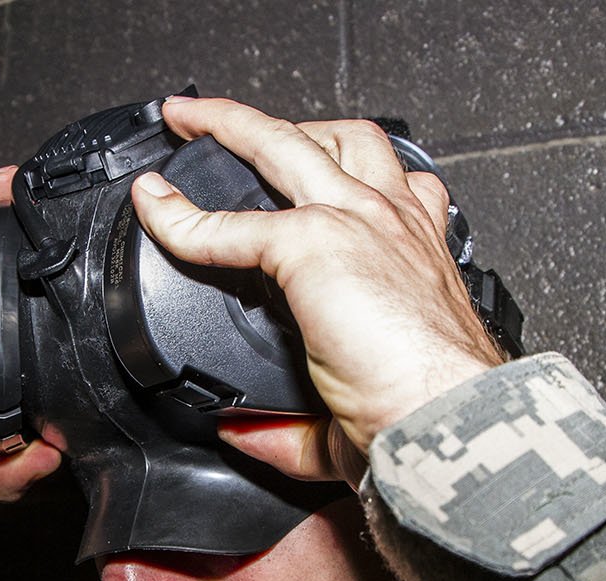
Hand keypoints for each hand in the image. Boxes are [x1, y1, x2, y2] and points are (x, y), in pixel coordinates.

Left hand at [130, 97, 506, 475]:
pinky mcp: (313, 244)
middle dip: (274, 121)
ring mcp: (355, 222)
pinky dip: (182, 218)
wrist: (448, 417)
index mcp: (416, 249)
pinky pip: (226, 224)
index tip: (305, 182)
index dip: (336, 170)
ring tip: (189, 123)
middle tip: (223, 120)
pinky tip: (157, 213)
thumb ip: (297, 425)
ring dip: (230, 125)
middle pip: (335, 136)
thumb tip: (246, 436)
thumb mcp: (359, 410)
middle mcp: (392, 221)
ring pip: (281, 143)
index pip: (380, 183)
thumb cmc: (427, 412)